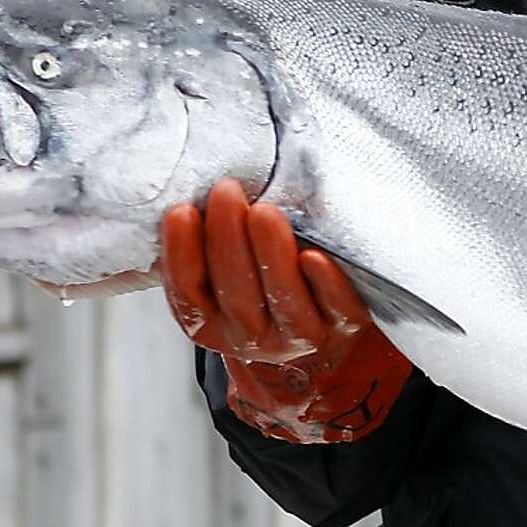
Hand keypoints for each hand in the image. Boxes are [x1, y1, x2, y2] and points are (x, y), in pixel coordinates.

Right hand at [160, 180, 411, 444]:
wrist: (325, 320)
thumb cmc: (265, 279)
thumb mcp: (229, 266)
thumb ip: (211, 241)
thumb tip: (191, 190)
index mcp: (213, 322)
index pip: (189, 294)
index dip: (181, 254)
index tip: (181, 210)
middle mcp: (254, 337)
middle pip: (236, 296)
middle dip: (228, 241)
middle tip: (226, 192)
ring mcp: (300, 336)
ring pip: (283, 300)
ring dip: (271, 254)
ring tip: (263, 211)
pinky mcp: (344, 324)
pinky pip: (336, 307)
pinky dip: (325, 282)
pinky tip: (314, 255)